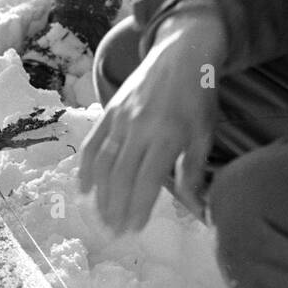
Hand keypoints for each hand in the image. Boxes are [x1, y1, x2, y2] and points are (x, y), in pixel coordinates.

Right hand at [78, 11, 226, 231]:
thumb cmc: (197, 98)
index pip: (147, 180)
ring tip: (100, 218)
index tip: (134, 229)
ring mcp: (120, 119)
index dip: (138, 206)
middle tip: (114, 233)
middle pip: (121, 176)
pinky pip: (92, 144)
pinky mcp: (108, 111)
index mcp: (167, 135)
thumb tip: (197, 210)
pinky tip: (83, 189)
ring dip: (99, 194)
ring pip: (103, 163)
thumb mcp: (203, 135)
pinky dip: (85, 168)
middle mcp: (139, 128)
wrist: (180, 54)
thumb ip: (194, 173)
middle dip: (116, 208)